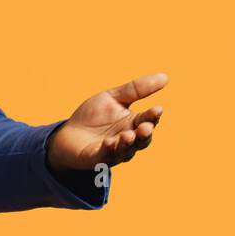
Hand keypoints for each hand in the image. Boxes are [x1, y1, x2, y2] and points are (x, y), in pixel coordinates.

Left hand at [47, 72, 167, 171]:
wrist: (69, 133)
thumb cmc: (94, 116)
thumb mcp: (113, 98)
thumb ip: (136, 90)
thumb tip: (165, 77)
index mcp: (133, 123)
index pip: (147, 120)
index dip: (153, 116)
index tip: (158, 109)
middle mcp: (128, 139)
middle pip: (141, 139)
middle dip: (144, 134)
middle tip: (146, 127)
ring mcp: (114, 151)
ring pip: (126, 150)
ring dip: (128, 143)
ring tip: (128, 135)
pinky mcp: (97, 158)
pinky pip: (105, 156)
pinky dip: (108, 150)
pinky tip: (108, 142)